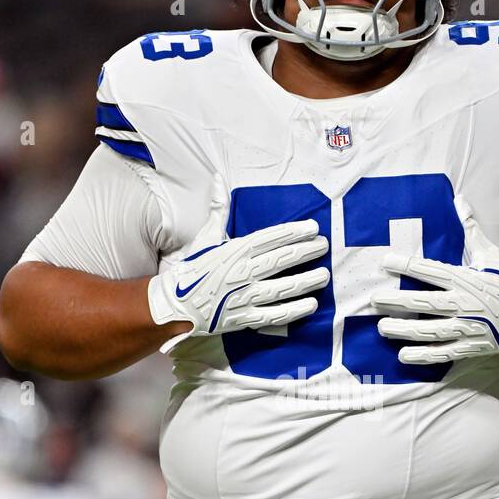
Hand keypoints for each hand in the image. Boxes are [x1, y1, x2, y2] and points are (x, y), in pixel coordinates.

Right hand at [148, 219, 328, 335]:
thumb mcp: (205, 236)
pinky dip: (293, 310)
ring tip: (324, 275)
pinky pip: (273, 315)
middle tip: (324, 246)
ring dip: (306, 281)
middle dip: (306, 252)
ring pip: (282, 288)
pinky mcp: (243, 318)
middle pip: (280, 260)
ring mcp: (243, 297)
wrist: (173, 304)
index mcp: (234, 250)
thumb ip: (217, 209)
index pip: (270, 238)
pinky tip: (310, 304)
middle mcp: (241, 273)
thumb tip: (217, 180)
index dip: (293, 232)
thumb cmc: (193, 268)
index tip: (313, 228)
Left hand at [371, 218, 498, 363]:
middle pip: (422, 302)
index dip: (405, 265)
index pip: (429, 270)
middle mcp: (462, 303)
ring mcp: (466, 326)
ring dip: (403, 329)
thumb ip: (471, 229)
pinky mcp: (471, 346)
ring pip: (428, 330)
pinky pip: (443, 353)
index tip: (385, 262)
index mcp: (464, 278)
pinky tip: (403, 355)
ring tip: (382, 327)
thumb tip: (460, 200)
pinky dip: (422, 355)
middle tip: (373, 300)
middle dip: (395, 301)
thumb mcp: (490, 253)